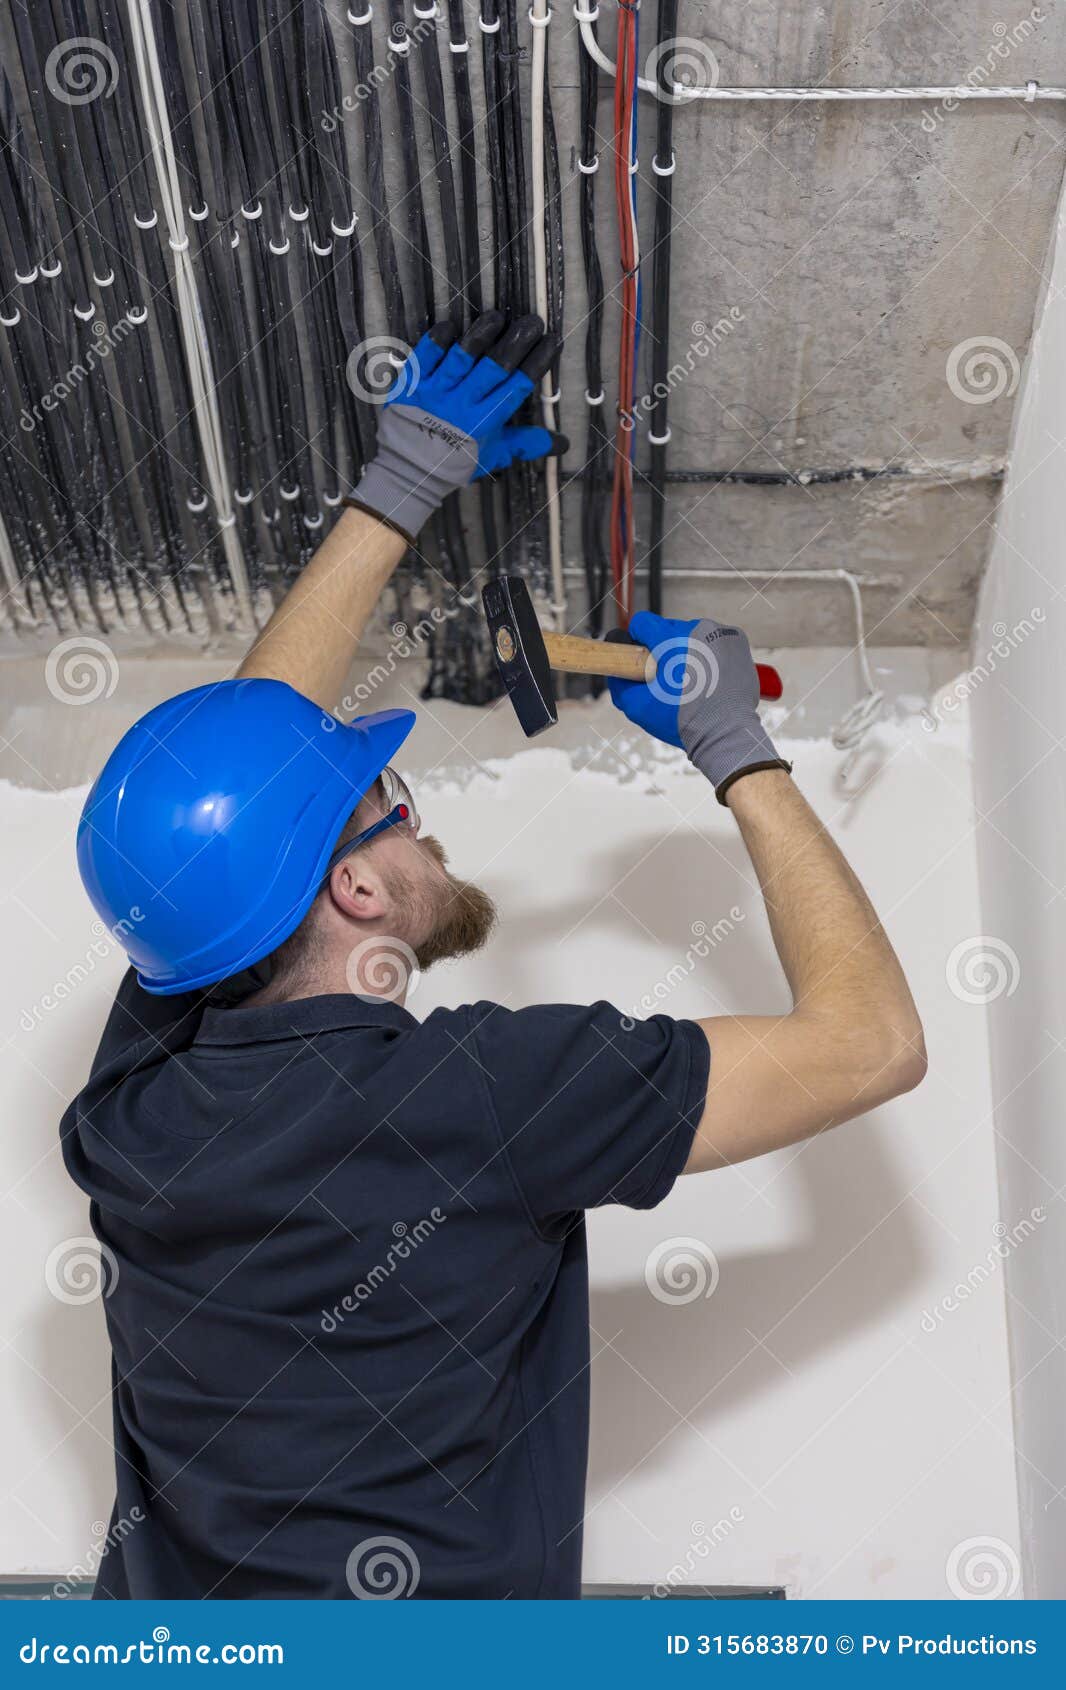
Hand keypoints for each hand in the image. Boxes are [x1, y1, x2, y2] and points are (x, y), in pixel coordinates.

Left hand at [347, 311, 565, 541]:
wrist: (410, 472)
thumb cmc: (456, 461)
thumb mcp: (494, 455)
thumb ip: (526, 444)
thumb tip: (562, 443)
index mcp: (486, 421)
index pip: (517, 386)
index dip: (536, 362)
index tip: (551, 340)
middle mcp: (463, 404)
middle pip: (495, 367)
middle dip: (516, 342)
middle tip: (532, 322)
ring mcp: (436, 392)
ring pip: (462, 358)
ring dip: (481, 335)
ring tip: (497, 317)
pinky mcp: (412, 384)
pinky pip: (424, 357)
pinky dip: (437, 340)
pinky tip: (451, 326)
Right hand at [608, 610, 789, 802]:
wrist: (725, 733)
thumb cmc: (682, 721)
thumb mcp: (637, 707)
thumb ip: (619, 684)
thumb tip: (616, 672)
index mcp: (670, 638)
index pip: (642, 623)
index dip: (637, 640)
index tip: (642, 658)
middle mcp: (697, 629)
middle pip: (668, 629)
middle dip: (664, 649)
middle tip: (668, 678)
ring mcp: (720, 633)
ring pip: (693, 635)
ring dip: (688, 651)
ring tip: (692, 681)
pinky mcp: (737, 641)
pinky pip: (714, 641)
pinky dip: (710, 655)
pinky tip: (710, 678)